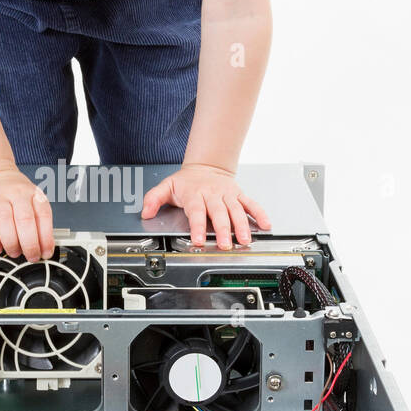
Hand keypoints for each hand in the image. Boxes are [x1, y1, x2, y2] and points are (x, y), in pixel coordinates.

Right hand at [0, 167, 54, 261]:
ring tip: (15, 252)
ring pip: (5, 221)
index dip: (46, 238)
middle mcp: (17, 195)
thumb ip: (38, 223)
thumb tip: (43, 248)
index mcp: (33, 194)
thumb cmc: (14, 194)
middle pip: (25, 219)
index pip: (44, 216)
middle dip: (30, 244)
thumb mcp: (32, 202)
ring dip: (11, 243)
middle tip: (31, 256)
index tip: (46, 253)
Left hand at [140, 163, 271, 248]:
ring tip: (245, 240)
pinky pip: (251, 204)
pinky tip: (265, 224)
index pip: (196, 212)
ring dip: (242, 225)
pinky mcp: (238, 195)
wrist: (206, 165)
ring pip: (236, 210)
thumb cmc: (186, 181)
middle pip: (219, 214)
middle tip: (225, 245)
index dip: (198, 226)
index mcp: (195, 194)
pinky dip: (259, 213)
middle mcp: (212, 195)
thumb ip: (153, 199)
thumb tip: (145, 212)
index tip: (199, 239)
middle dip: (223, 230)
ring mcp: (227, 195)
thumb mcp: (166, 186)